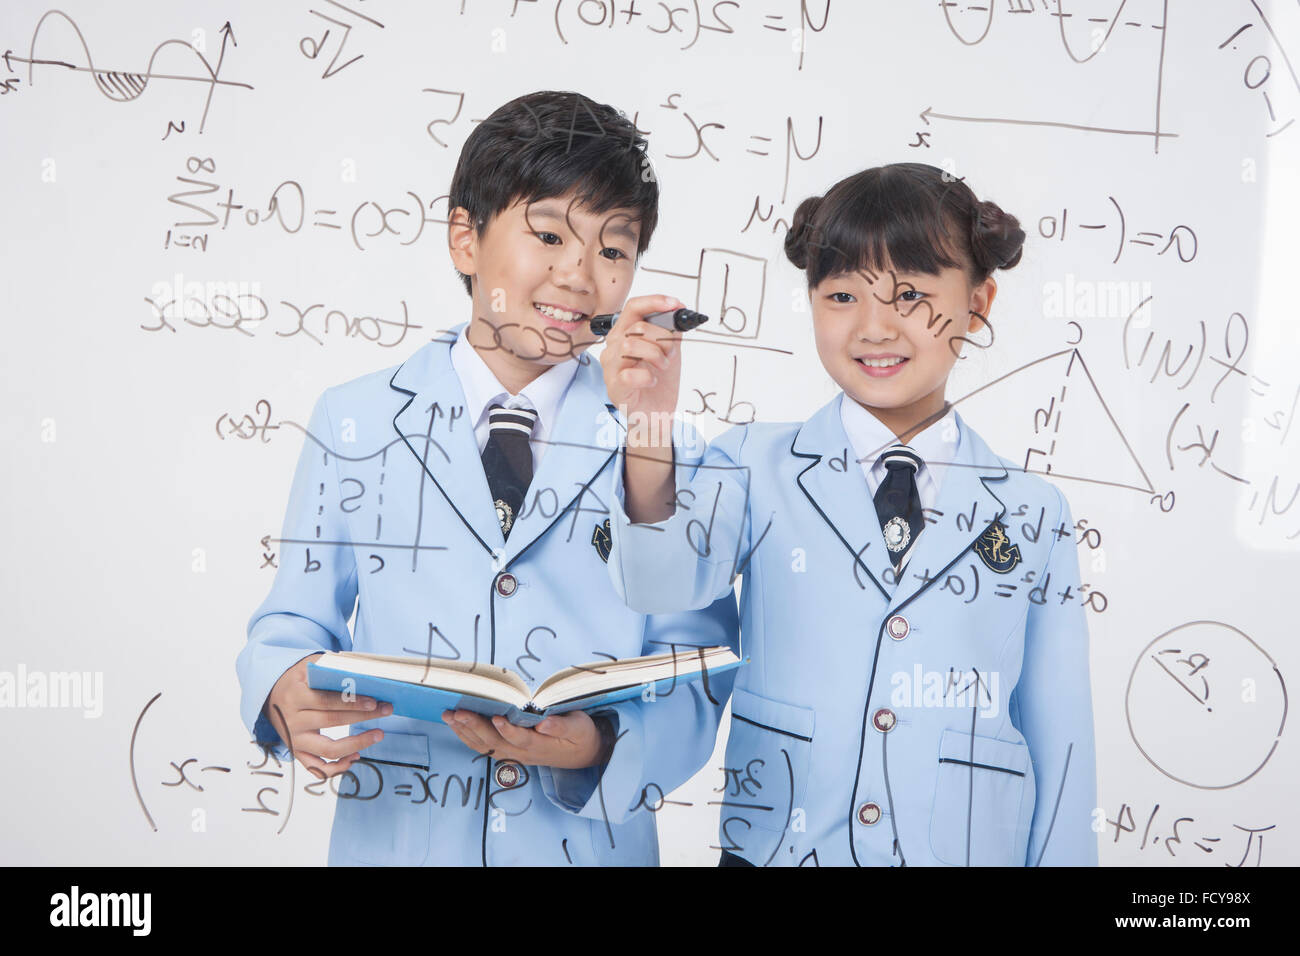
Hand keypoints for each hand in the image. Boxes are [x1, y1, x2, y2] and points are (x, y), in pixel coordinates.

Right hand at [263, 653, 392, 779]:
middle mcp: (293, 721)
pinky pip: (317, 768)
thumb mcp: (308, 666)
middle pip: (331, 722)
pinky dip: (337, 768)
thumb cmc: (297, 679)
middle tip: (386, 709)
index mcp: (295, 696)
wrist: (270, 695)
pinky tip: (355, 756)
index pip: (325, 701)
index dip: (351, 703)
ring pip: (327, 750)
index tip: (374, 702)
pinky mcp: (297, 752)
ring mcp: (294, 740)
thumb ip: (330, 668)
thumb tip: (362, 672)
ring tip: (378, 734)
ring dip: (356, 744)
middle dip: (363, 717)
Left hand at [441, 709, 606, 768]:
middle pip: (495, 742)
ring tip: (450, 716)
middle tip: (458, 712)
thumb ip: (561, 725)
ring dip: (466, 732)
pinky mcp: (510, 751)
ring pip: (486, 746)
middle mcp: (523, 752)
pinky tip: (457, 725)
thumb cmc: (580, 735)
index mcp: (541, 744)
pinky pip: (486, 746)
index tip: (496, 716)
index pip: (521, 738)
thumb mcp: (579, 727)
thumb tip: (543, 723)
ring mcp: (515, 754)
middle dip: (474, 727)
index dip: (507, 729)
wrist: (583, 754)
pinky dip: (469, 737)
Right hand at [599, 293, 685, 419]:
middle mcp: (613, 348)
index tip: (675, 304)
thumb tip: (677, 310)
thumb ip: (670, 331)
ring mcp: (610, 368)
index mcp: (624, 334)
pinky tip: (653, 381)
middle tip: (671, 352)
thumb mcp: (669, 350)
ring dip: (655, 355)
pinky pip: (629, 374)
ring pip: (630, 344)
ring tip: (663, 366)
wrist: (657, 413)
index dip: (654, 302)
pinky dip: (647, 376)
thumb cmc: (659, 382)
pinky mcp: (614, 388)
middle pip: (636, 326)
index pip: (633, 307)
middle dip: (661, 337)